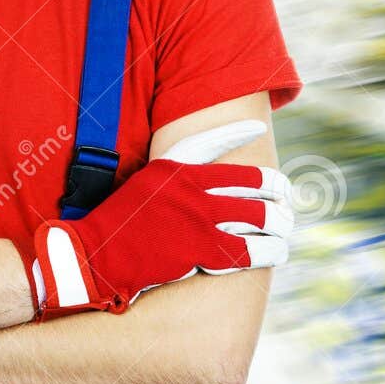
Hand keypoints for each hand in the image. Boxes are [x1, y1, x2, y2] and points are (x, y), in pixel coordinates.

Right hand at [20, 119, 293, 321]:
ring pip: (261, 216)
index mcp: (175, 168)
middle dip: (278, 192)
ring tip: (284, 228)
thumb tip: (206, 180)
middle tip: (287, 200)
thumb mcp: (145, 185)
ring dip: (280, 223)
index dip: (240, 133)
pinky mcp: (204, 251)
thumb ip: (176, 178)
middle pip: (254, 183)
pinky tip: (277, 252)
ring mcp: (199, 219)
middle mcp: (191, 188)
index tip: (258, 128)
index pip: (215, 142)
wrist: (98, 255)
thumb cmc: (119, 224)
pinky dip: (271, 251)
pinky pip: (253, 250)